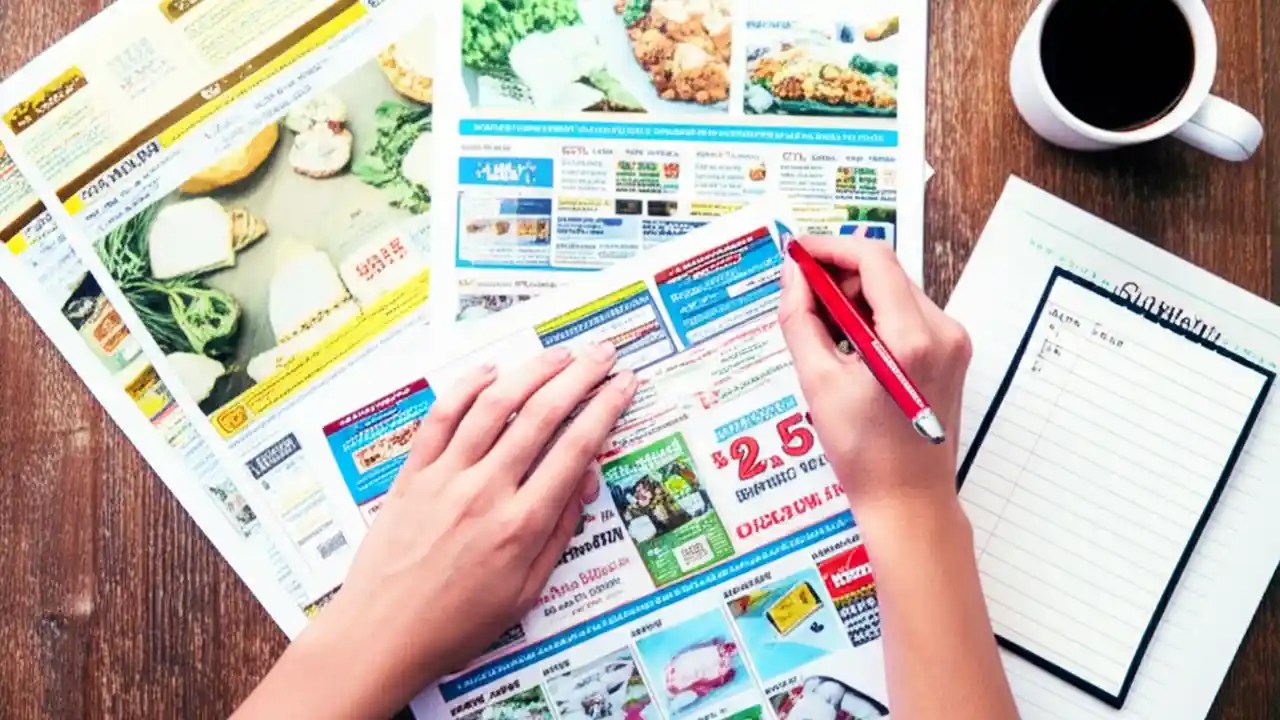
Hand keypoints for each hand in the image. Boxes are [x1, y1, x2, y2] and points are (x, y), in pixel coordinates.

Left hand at [237, 344, 636, 718]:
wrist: (381, 636)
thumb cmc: (455, 625)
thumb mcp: (525, 593)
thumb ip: (558, 533)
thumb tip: (585, 481)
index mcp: (522, 526)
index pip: (575, 450)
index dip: (605, 409)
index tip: (624, 384)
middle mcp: (486, 492)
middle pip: (542, 416)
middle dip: (579, 377)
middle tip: (602, 353)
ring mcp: (446, 478)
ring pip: (495, 406)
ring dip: (532, 371)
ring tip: (558, 354)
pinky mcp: (412, 475)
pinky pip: (441, 418)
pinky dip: (466, 387)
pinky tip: (490, 371)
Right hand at [778, 234, 970, 512]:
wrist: (908, 500)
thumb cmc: (864, 454)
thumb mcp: (818, 383)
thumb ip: (801, 320)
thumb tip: (793, 276)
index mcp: (911, 339)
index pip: (873, 260)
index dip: (830, 249)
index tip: (798, 254)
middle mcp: (943, 332)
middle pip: (886, 272)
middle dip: (839, 275)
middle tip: (801, 295)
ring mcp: (953, 342)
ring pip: (896, 291)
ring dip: (856, 297)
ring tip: (821, 328)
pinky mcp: (952, 354)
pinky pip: (908, 315)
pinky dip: (875, 317)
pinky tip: (849, 345)